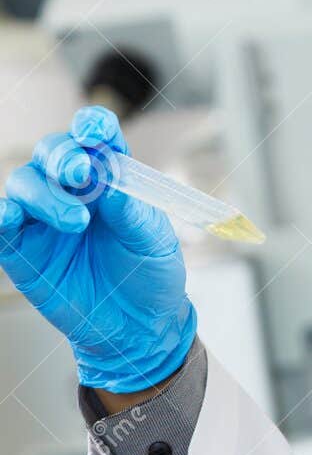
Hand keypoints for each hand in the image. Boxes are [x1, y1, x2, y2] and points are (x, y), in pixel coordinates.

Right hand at [0, 105, 195, 391]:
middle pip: (53, 152)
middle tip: (80, 172)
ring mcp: (43, 218)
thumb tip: (111, 184)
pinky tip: (11, 216)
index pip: (96, 138)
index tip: (94, 129)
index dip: (92, 127)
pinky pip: (2, 224)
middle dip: (63, 156)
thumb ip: (131, 212)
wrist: (138, 326)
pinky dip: (1, 215)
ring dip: (45, 194)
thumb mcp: (153, 241)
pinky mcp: (22, 249)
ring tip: (76, 221)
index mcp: (109, 177)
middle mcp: (71, 189)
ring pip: (25, 183)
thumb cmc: (149, 275)